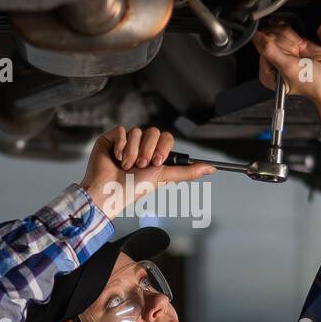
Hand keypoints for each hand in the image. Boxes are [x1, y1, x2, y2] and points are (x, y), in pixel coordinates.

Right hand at [79, 125, 216, 219]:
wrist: (109, 191)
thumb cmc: (134, 188)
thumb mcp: (164, 177)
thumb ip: (187, 171)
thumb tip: (211, 168)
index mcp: (153, 153)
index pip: (165, 137)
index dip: (162, 147)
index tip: (156, 162)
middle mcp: (140, 146)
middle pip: (153, 132)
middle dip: (148, 151)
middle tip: (140, 165)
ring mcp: (125, 141)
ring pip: (137, 132)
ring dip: (133, 152)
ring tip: (126, 165)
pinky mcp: (111, 138)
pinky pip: (121, 130)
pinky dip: (120, 145)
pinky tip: (116, 157)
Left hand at [252, 23, 320, 141]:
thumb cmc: (314, 83)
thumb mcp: (288, 67)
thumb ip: (270, 51)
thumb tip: (256, 37)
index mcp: (267, 74)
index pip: (262, 48)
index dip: (276, 49)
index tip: (289, 58)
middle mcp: (273, 63)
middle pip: (269, 38)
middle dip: (286, 46)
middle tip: (297, 58)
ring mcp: (284, 53)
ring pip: (278, 33)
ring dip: (291, 41)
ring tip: (300, 55)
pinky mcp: (294, 45)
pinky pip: (287, 32)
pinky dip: (295, 37)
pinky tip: (301, 47)